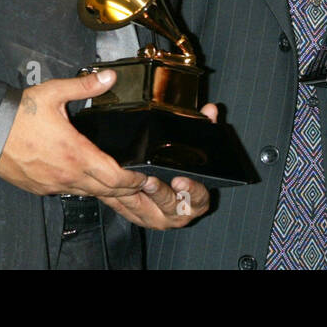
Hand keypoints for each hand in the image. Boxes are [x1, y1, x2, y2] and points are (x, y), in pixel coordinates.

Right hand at [0, 72, 209, 228]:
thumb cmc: (19, 115)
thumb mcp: (54, 93)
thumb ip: (85, 86)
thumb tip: (109, 76)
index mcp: (76, 153)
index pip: (114, 177)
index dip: (133, 181)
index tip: (144, 179)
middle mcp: (67, 174)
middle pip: (105, 191)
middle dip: (126, 190)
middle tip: (141, 186)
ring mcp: (53, 184)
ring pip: (88, 194)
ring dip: (106, 192)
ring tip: (121, 187)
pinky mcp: (40, 188)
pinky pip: (69, 192)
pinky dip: (84, 190)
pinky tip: (90, 183)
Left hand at [97, 102, 216, 229]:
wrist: (176, 193)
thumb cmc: (189, 173)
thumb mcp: (198, 151)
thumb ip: (206, 129)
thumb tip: (210, 110)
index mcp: (197, 200)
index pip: (199, 198)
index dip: (191, 190)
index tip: (181, 180)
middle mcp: (178, 213)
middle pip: (170, 206)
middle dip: (160, 193)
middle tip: (151, 180)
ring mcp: (157, 217)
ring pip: (146, 210)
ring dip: (137, 197)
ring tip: (134, 181)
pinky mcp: (137, 216)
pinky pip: (126, 210)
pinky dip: (121, 198)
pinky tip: (116, 186)